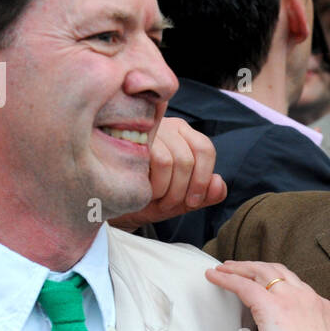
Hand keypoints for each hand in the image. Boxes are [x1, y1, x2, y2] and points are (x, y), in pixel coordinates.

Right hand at [109, 117, 225, 231]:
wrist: (110, 199)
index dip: (202, 179)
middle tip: (168, 205)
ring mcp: (148, 128)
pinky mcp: (131, 137)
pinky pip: (157, 160)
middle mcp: (168, 125)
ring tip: (154, 199)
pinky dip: (154, 185)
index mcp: (184, 135)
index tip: (192, 202)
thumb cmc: (147, 195)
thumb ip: (205, 194)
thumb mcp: (180, 199)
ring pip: (173, 160)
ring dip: (167, 190)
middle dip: (182, 191)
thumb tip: (219, 184)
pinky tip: (143, 190)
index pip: (205, 149)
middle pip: (189, 158)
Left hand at [204, 260, 329, 330]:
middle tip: (236, 268)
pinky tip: (213, 276)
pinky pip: (244, 285)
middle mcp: (306, 297)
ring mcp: (290, 299)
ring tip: (223, 270)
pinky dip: (227, 279)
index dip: (274, 279)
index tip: (261, 281)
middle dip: (255, 267)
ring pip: (260, 272)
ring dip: (240, 269)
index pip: (293, 284)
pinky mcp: (271, 307)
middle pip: (277, 270)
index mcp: (319, 307)